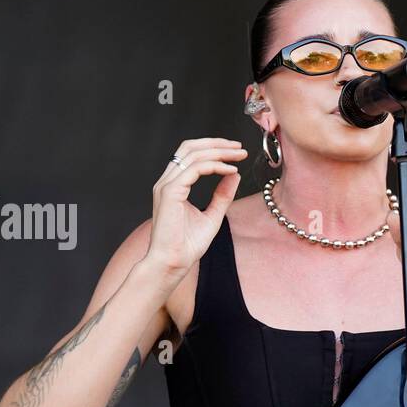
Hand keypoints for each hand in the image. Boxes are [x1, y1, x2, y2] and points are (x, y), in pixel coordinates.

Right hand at [146, 137, 247, 276]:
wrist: (173, 262)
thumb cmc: (187, 245)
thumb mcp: (212, 215)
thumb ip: (222, 195)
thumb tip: (234, 174)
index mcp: (173, 185)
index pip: (191, 154)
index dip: (214, 148)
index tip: (236, 152)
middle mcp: (167, 181)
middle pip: (190, 147)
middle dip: (217, 144)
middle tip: (239, 148)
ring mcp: (166, 185)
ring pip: (193, 154)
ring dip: (219, 152)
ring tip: (239, 155)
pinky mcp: (170, 192)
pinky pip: (194, 169)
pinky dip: (214, 166)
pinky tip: (230, 169)